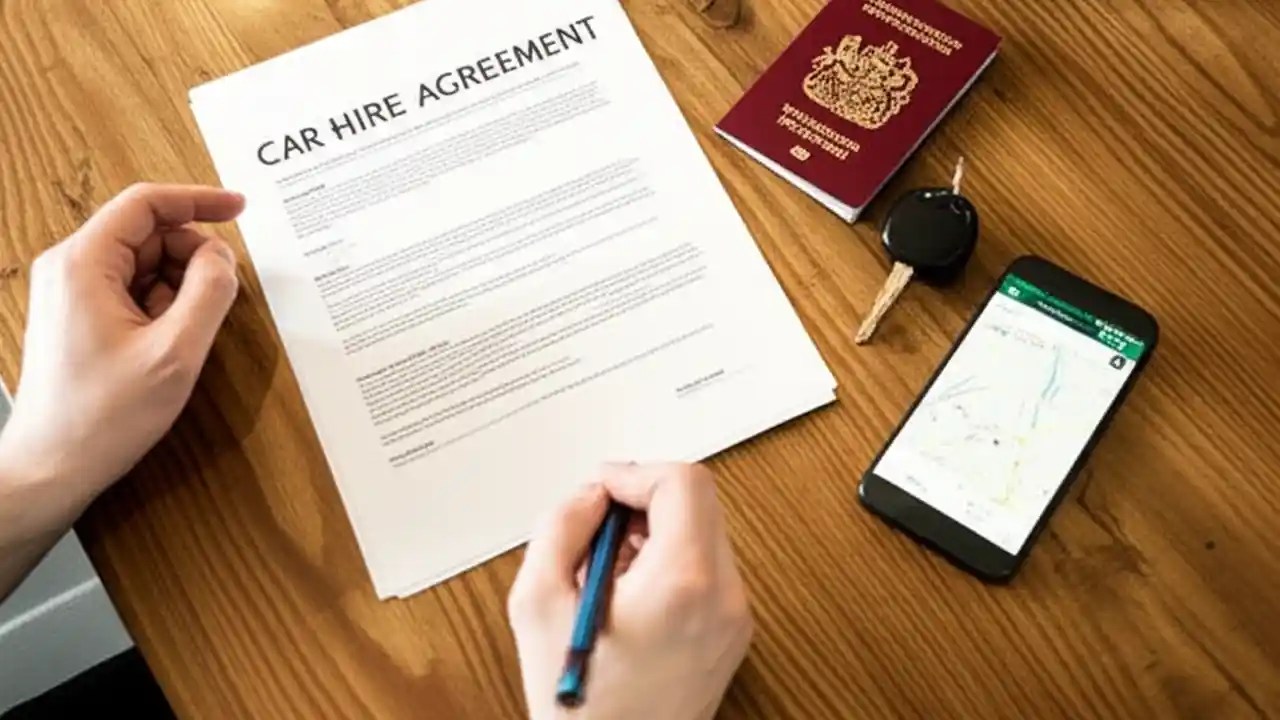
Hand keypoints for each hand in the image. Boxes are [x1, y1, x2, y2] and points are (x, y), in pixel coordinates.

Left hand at [0, 183, 242, 510]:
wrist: (52, 465)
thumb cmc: (103, 417)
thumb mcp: (175, 352)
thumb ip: (209, 294)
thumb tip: (223, 258)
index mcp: (83, 264)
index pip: (146, 204)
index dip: (198, 201)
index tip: (240, 209)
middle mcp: (70, 268)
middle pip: (148, 233)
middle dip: (193, 257)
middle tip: (219, 300)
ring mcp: (71, 292)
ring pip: (144, 263)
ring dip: (179, 287)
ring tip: (185, 335)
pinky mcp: (79, 315)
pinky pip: (132, 289)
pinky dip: (163, 305)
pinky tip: (169, 343)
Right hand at [508, 463, 752, 719]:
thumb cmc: (579, 705)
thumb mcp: (537, 602)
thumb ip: (561, 526)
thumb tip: (590, 495)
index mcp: (684, 582)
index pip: (682, 483)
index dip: (634, 473)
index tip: (602, 489)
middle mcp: (724, 597)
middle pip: (698, 502)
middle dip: (643, 502)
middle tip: (597, 531)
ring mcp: (735, 618)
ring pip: (704, 532)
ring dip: (655, 533)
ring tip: (607, 573)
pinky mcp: (732, 634)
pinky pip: (707, 569)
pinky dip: (670, 563)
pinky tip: (629, 597)